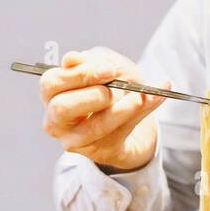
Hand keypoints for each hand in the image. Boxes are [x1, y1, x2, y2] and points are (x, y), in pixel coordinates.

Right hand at [39, 47, 169, 171]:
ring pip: (96, 126)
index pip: (52, 83)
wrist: (135, 110)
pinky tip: (157, 97)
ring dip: (124, 108)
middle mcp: (56, 119)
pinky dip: (142, 112)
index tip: (109, 69)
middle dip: (94, 95)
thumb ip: (92, 60)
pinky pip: (121, 133)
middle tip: (117, 87)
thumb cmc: (113, 84)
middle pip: (63, 108)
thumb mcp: (107, 64)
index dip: (81, 75)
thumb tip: (71, 58)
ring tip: (143, 94)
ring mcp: (75, 140)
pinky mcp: (99, 152)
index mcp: (52, 93)